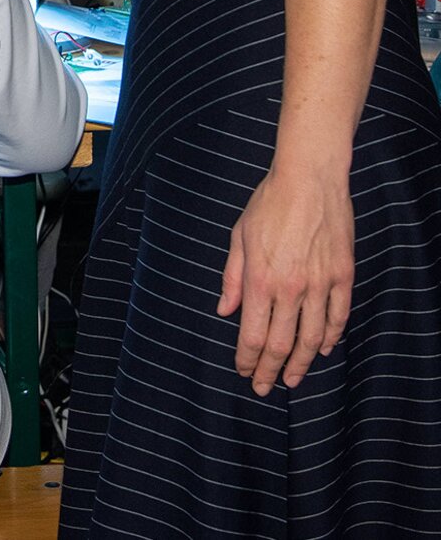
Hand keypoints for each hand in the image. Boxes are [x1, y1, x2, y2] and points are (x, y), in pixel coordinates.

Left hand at [218, 163, 354, 393]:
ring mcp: (320, 285)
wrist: (309, 180)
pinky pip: (337, 317)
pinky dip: (330, 337)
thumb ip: (232, 278)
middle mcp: (290, 289)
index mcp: (260, 280)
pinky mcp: (343, 277)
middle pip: (280, 343)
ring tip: (291, 379)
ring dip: (300, 363)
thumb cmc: (268, 204)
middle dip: (269, 370)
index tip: (243, 371)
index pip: (251, 334)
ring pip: (311, 338)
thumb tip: (224, 311)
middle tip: (265, 387)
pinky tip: (322, 349)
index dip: (247, 359)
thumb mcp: (239, 237)